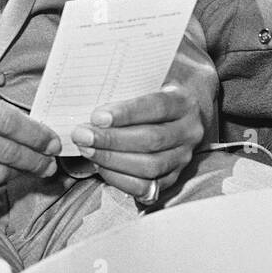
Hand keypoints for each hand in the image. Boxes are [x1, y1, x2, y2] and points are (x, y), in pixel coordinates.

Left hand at [68, 84, 204, 203]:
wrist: (173, 117)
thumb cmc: (151, 98)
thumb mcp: (147, 84)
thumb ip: (127, 89)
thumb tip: (94, 102)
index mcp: (184, 103)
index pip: (157, 107)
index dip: (127, 113)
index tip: (97, 117)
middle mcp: (189, 132)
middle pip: (151, 139)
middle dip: (112, 140)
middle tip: (82, 135)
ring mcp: (182, 158)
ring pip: (149, 166)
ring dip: (112, 160)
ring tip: (87, 149)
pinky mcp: (172, 179)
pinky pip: (145, 187)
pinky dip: (119, 179)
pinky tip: (100, 167)